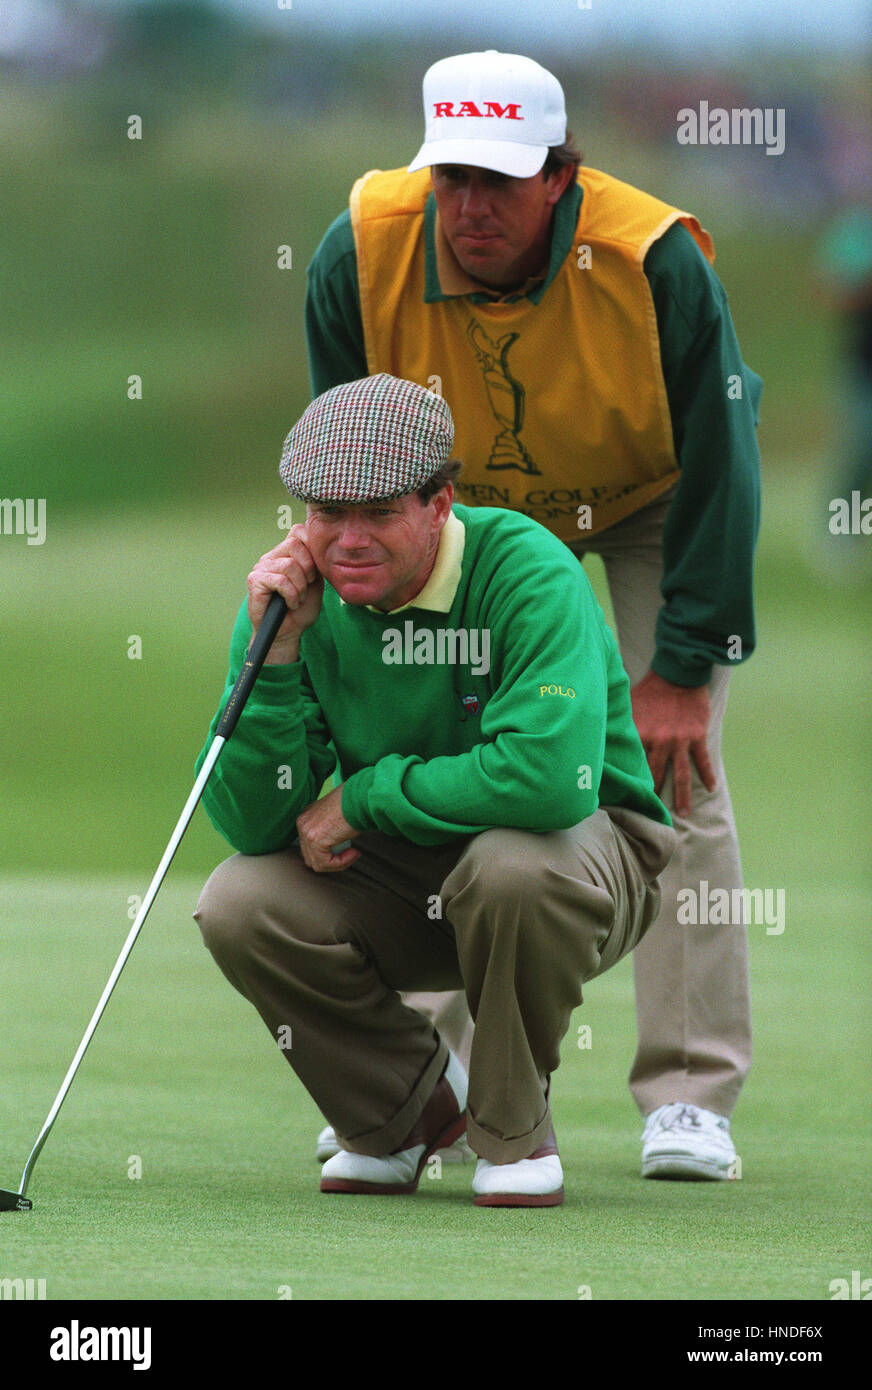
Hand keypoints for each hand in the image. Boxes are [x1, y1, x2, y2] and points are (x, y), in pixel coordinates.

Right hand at [247, 525, 323, 663]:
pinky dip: (291, 595)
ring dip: (300, 587)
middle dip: (308, 568)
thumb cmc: (301, 609)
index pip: (298, 530)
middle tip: (306, 587)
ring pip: (289, 565)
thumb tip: (318, 544)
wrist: (287, 633)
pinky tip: (290, 604)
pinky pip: (280, 581)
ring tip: (297, 598)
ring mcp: (261, 567)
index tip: (314, 573)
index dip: (312, 548)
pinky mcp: (254, 581)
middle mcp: (271, 556)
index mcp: (286, 554)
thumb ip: (316, 561)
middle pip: (294, 543)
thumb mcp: (316, 581)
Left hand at [296, 785, 361, 872]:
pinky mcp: (315, 840)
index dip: (329, 853)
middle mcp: (303, 823)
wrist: (360, 797)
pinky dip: (341, 863)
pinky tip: (353, 852)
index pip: (310, 846)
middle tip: (350, 853)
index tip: (348, 849)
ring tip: (353, 853)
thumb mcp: (337, 816)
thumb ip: (330, 830)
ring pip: (317, 863)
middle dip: (331, 860)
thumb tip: (336, 846)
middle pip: (310, 856)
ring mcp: (306, 832)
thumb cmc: (355, 802)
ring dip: (338, 863)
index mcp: (307, 816)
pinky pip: (326, 863)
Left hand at [630, 670, 715, 817]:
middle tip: (652, 815)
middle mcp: (659, 741)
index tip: (626, 799)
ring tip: (682, 813)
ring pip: (680, 774)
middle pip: (656, 775)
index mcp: (640, 734)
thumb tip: (603, 737)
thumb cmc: (650, 689)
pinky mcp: (697, 736)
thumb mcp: (630, 705)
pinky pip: (703, 760)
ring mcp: (679, 741)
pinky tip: (711, 787)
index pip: (633, 764)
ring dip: (681, 795)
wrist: (678, 673)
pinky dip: (707, 774)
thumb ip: (621, 724)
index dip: (630, 781)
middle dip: (653, 796)